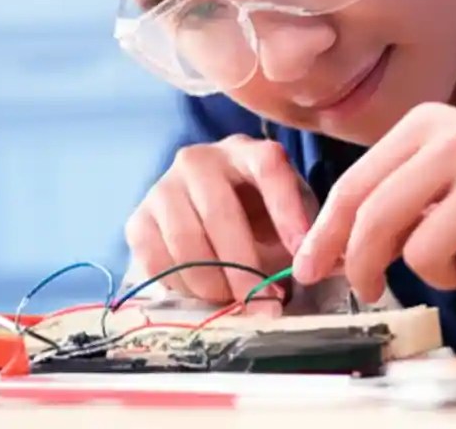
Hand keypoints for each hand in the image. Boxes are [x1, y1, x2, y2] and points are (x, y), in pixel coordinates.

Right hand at [125, 134, 312, 304]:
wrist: (205, 216)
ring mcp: (163, 187)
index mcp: (246, 151)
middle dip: (244, 267)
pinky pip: (154, 259)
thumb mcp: (287, 217)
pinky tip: (204, 295)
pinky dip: (182, 286)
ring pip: (184, 240)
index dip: (286, 211)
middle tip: (263, 304)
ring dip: (213, 283)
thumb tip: (316, 266)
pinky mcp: (139, 218)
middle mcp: (199, 160)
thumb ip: (302, 237)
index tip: (301, 255)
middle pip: (219, 212)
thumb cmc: (257, 218)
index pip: (268, 167)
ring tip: (235, 304)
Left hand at [293, 103, 455, 300]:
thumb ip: (394, 203)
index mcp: (427, 125)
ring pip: (424, 252)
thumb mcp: (448, 177)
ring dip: (444, 274)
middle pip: (377, 218)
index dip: (326, 232)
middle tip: (368, 290)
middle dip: (362, 265)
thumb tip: (326, 251)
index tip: (309, 268)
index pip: (355, 185)